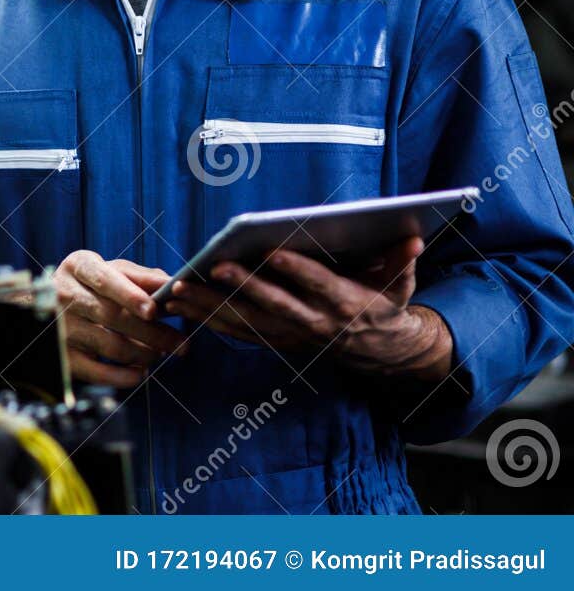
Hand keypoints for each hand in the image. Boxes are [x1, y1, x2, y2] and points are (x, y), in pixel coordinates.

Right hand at [54, 250, 186, 386]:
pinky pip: (95, 372)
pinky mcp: (63, 356)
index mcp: (78, 267)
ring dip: (143, 353)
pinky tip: (140, 373)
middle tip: (181, 344)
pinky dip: (122, 376)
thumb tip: (173, 284)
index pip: (105, 280)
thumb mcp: (111, 271)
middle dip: (152, 332)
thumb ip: (142, 276)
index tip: (154, 310)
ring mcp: (61, 327)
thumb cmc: (91, 285)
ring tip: (161, 354)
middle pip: (112, 316)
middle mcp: (64, 295)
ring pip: (109, 344)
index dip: (130, 295)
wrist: (50, 306)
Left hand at [165, 237, 451, 376]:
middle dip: (242, 287)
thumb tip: (414, 239)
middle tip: (212, 268)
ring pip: (246, 322)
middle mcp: (314, 322)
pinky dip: (208, 321)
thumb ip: (401, 263)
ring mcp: (291, 335)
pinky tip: (182, 308)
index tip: (270, 251)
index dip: (295, 269)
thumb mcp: (400, 286)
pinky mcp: (275, 341)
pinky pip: (237, 333)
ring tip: (177, 292)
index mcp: (344, 304)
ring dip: (210, 308)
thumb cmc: (384, 306)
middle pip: (273, 305)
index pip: (317, 284)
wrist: (379, 351)